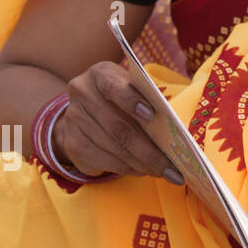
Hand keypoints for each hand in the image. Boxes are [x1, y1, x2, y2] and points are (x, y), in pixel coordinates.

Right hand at [52, 61, 183, 183]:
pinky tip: (145, 171)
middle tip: (172, 166)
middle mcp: (82, 95)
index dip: (131, 101)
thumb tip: (174, 129)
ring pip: (113, 149)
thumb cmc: (123, 95)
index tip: (152, 115)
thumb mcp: (133, 87)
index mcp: (100, 74)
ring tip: (165, 172)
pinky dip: (129, 169)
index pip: (113, 86)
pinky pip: (105, 162)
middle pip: (118, 127)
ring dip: (143, 164)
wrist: (85, 110)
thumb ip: (149, 99)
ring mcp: (74, 121)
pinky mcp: (73, 145)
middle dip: (149, 150)